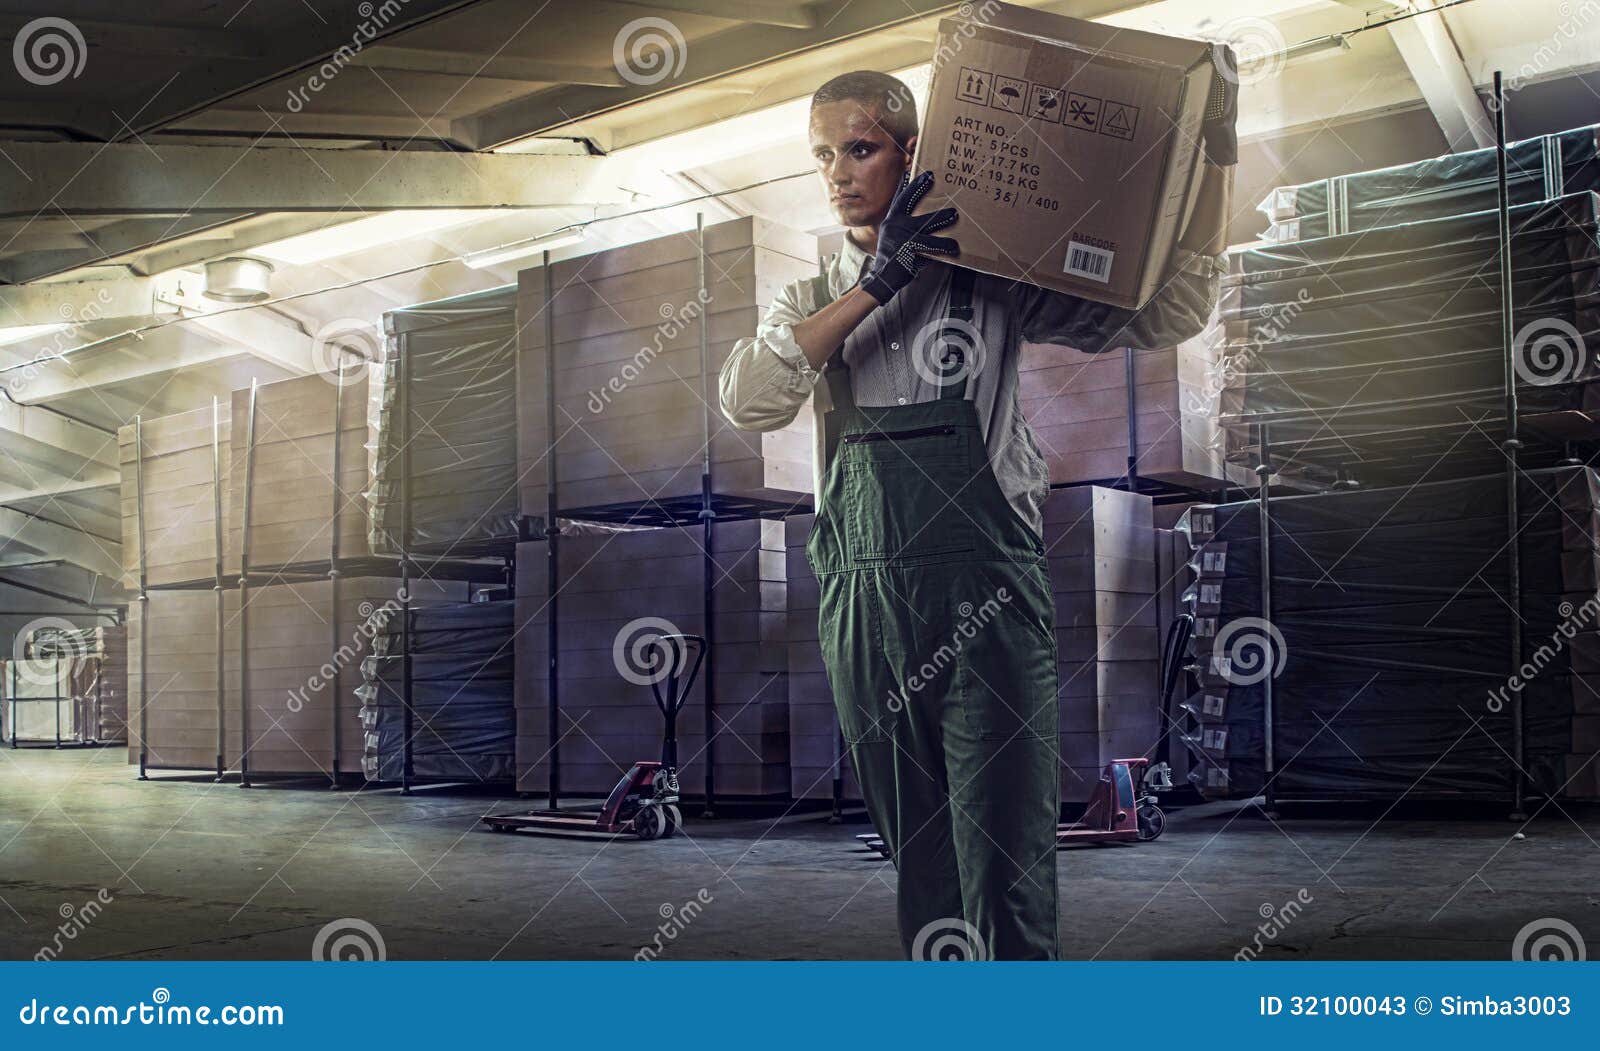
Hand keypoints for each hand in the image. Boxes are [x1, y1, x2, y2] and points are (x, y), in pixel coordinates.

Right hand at [858, 170, 959, 304]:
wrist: (883, 278)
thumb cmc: (892, 258)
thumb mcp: (893, 238)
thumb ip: (905, 226)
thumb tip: (927, 217)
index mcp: (891, 221)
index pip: (901, 198)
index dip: (913, 186)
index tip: (926, 175)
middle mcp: (894, 226)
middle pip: (911, 203)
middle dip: (922, 191)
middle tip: (937, 186)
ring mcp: (901, 237)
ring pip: (926, 224)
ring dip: (942, 218)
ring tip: (954, 214)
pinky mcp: (908, 250)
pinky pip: (931, 246)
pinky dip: (943, 246)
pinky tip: (954, 247)